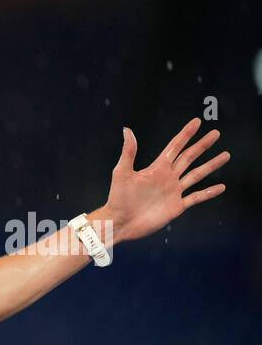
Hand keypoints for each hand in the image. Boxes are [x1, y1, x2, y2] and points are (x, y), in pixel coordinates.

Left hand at [98, 118, 228, 244]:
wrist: (120, 223)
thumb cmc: (118, 198)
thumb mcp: (122, 172)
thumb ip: (128, 152)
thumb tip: (127, 130)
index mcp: (157, 168)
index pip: (175, 147)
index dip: (185, 134)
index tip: (197, 122)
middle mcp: (168, 177)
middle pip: (189, 157)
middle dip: (202, 146)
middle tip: (216, 134)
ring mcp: (173, 192)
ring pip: (196, 175)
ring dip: (211, 165)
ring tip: (225, 155)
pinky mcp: (176, 206)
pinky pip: (196, 198)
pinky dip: (208, 193)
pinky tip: (221, 187)